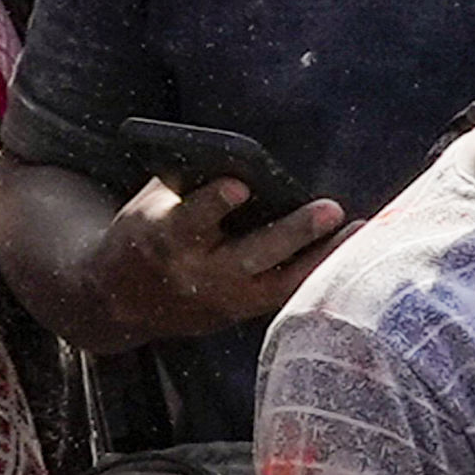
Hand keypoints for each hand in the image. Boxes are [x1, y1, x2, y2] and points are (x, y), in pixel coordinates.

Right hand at [93, 174, 344, 340]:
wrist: (119, 299)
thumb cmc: (141, 234)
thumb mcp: (151, 205)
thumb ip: (190, 185)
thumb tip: (242, 161)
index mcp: (165, 238)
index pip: (192, 219)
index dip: (215, 203)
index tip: (240, 184)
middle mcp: (198, 274)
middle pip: (252, 253)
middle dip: (293, 231)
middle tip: (329, 208)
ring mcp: (224, 299)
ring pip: (281, 281)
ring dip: (321, 256)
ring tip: (355, 229)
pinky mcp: (241, 314)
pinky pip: (287, 295)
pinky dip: (316, 273)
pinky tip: (344, 253)